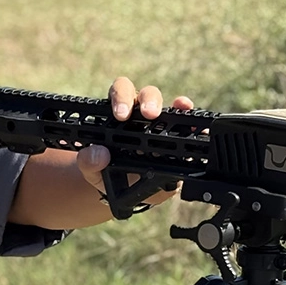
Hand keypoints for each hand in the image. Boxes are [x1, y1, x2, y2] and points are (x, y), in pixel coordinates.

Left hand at [77, 78, 193, 206]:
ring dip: (174, 109)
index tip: (121, 115)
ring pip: (169, 107)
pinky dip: (193, 124)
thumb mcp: (91, 170)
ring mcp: (160, 125)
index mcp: (117, 114)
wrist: (125, 191)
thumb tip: (98, 153)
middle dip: (149, 100)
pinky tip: (198, 128)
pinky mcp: (177, 138)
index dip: (121, 97)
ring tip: (178, 116)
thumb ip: (88, 163)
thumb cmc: (106, 173)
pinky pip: (188, 126)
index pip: (120, 93)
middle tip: (150, 115)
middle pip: (146, 94)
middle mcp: (140, 114)